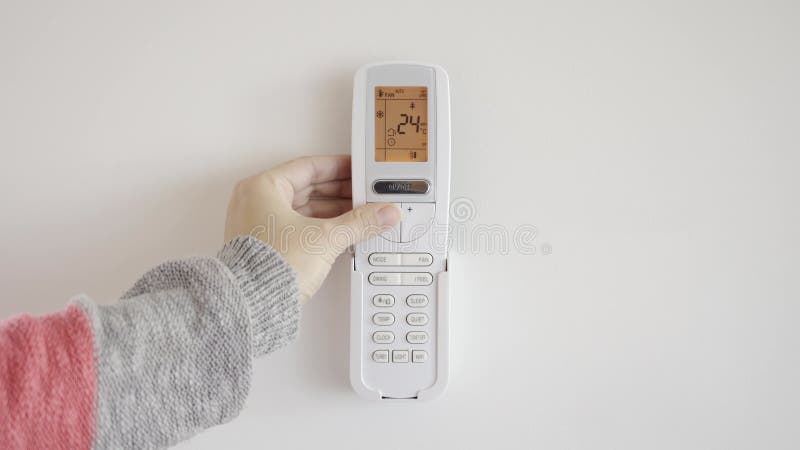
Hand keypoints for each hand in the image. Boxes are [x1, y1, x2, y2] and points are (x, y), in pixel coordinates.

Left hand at [224, 155, 400, 303]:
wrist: (251, 306)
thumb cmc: (270, 268)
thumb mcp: (325, 238)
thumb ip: (359, 223)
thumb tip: (382, 214)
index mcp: (263, 188)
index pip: (309, 167)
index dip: (338, 167)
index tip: (358, 170)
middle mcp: (256, 202)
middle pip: (307, 188)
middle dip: (340, 192)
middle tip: (364, 195)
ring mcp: (258, 225)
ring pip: (303, 209)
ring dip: (333, 211)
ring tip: (360, 215)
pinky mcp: (265, 246)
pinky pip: (297, 227)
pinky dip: (320, 227)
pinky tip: (342, 233)